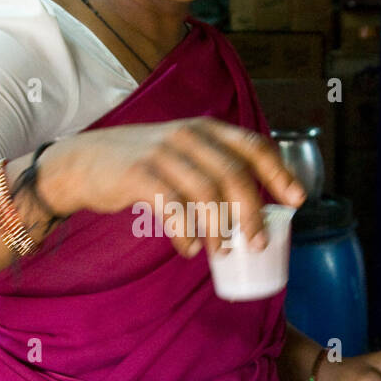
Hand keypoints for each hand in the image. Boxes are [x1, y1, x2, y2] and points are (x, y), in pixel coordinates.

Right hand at [41, 118, 304, 257]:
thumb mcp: (181, 153)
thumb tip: (252, 209)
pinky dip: (184, 232)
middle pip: (234, 173)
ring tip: (220, 252)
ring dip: (218, 228)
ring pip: (205, 192)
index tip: (297, 199)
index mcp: (205, 129)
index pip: (253, 145)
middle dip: (251, 212)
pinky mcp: (138, 173)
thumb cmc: (141, 165)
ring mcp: (162, 152)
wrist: (83, 162)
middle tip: (256, 242)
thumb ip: (212, 167)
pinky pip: (171, 206)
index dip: (279, 172)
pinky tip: (188, 249)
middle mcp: (187, 135)